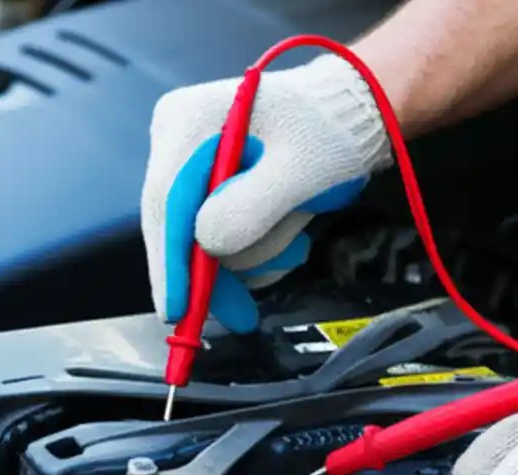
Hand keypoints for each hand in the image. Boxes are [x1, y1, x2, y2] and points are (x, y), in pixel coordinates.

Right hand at [140, 55, 391, 332]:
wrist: (352, 113)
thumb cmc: (331, 128)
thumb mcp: (299, 166)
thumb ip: (252, 205)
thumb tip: (206, 244)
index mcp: (186, 122)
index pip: (164, 201)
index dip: (170, 260)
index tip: (176, 311)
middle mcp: (176, 143)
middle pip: (177, 227)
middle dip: (215, 272)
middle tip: (243, 317)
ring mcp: (192, 168)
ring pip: (204, 240)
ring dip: (255, 254)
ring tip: (297, 241)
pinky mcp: (211, 190)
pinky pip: (221, 238)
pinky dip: (258, 248)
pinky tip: (290, 233)